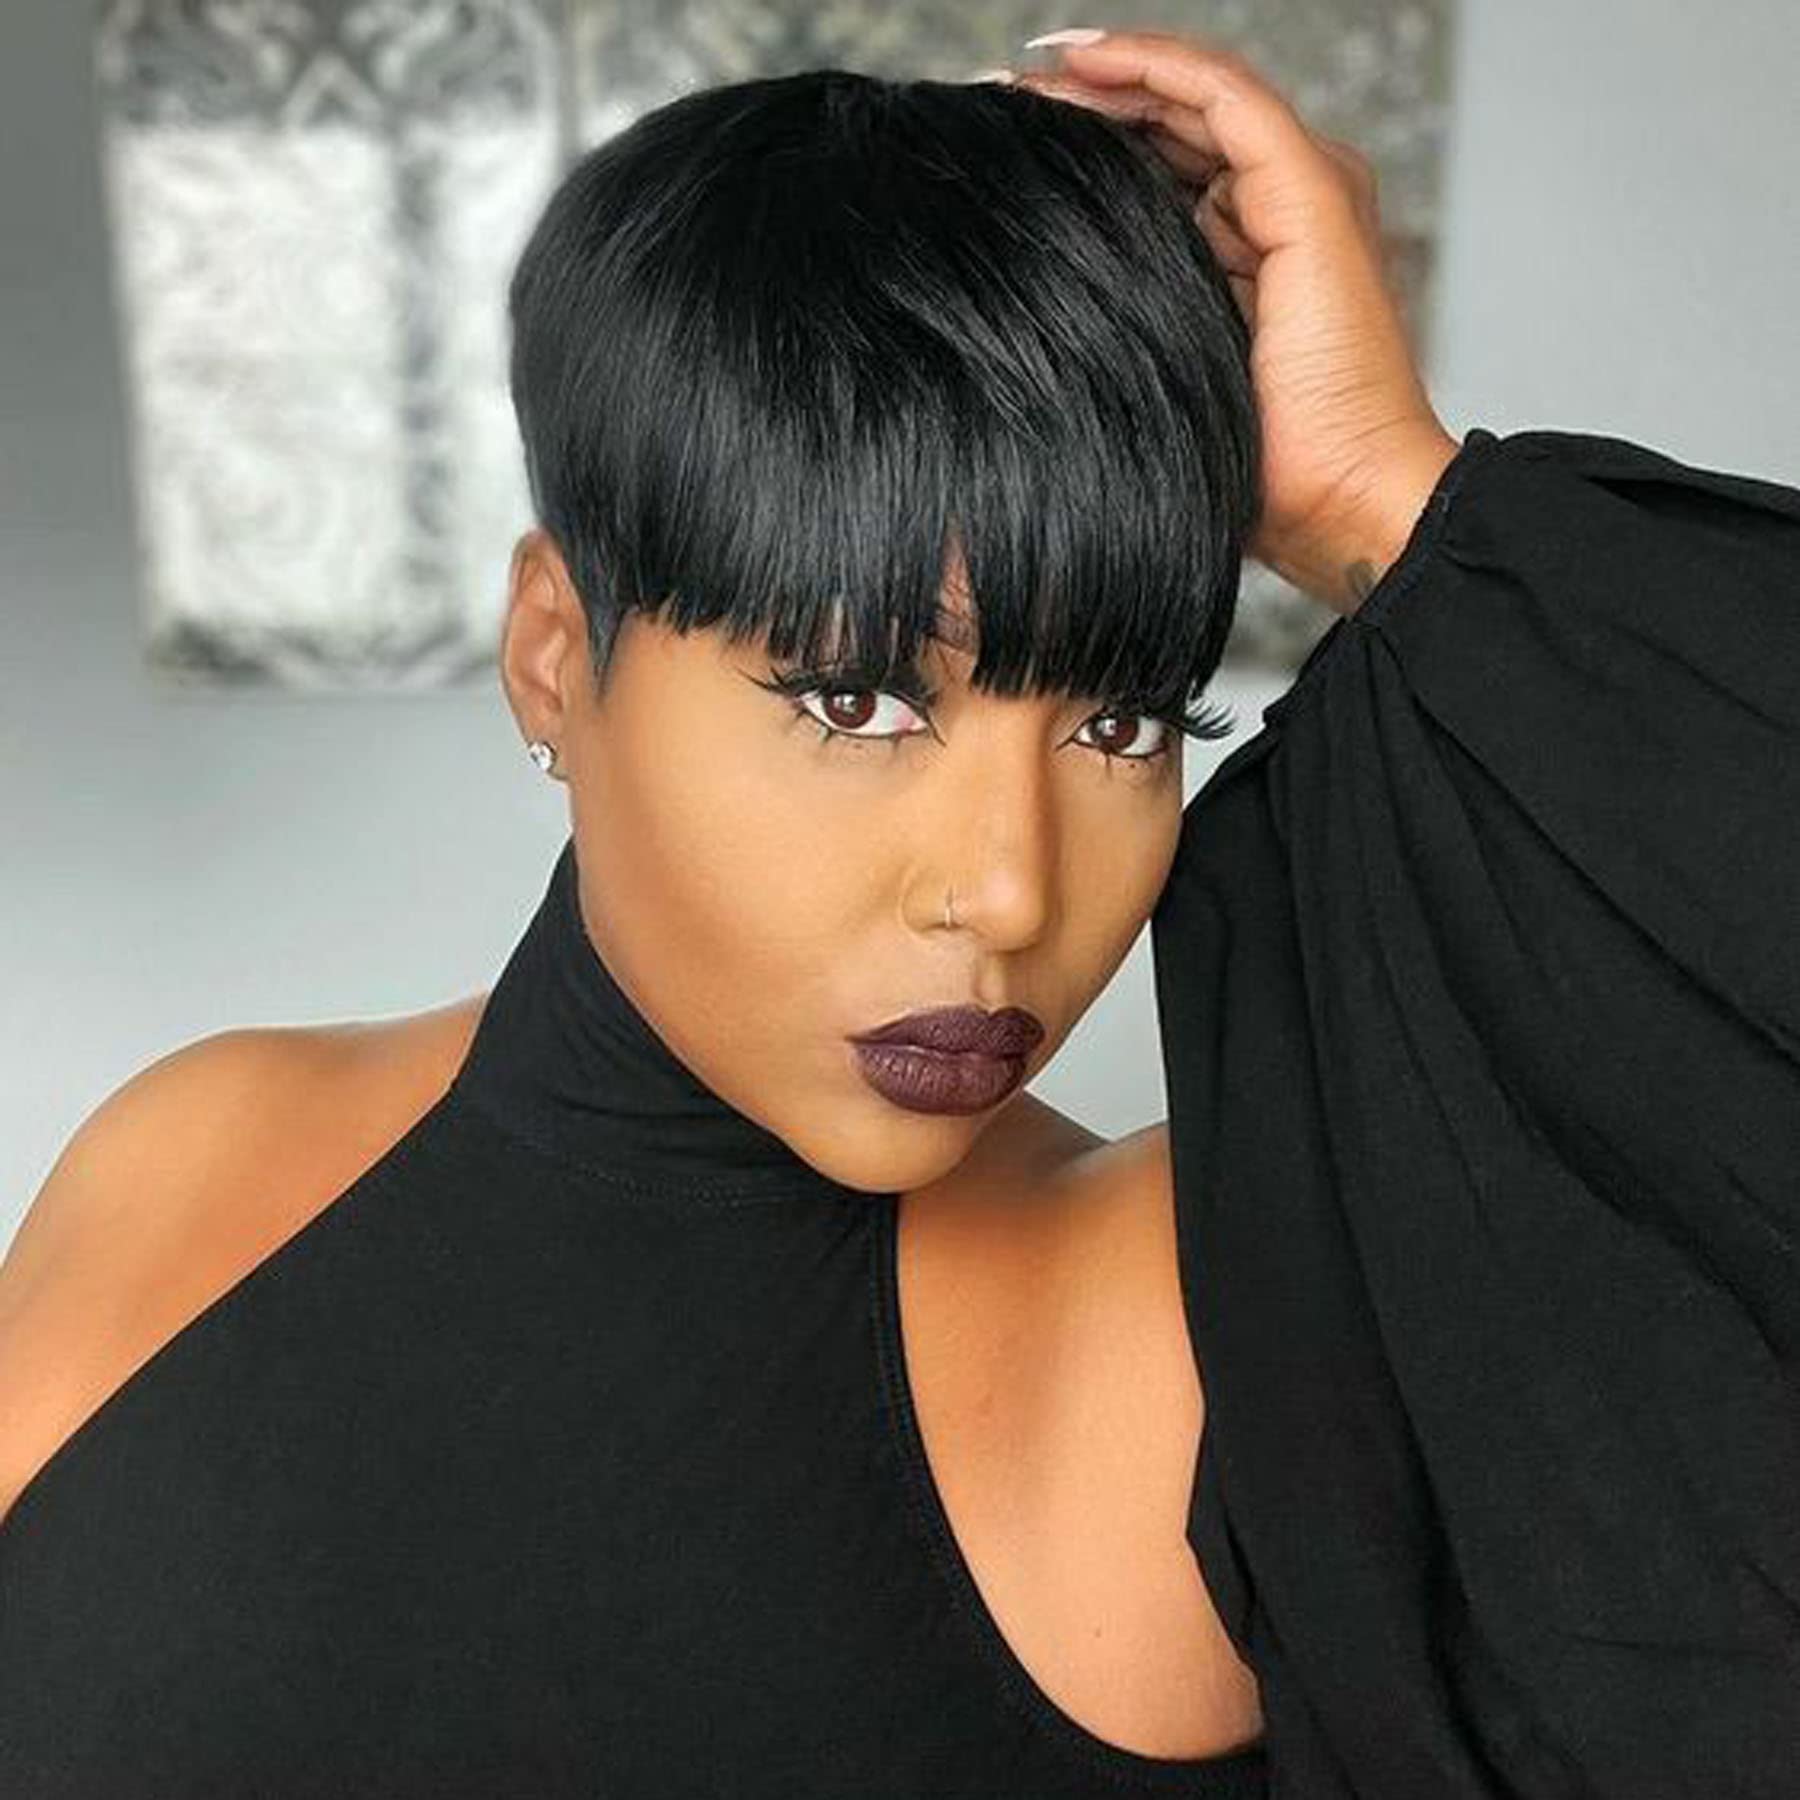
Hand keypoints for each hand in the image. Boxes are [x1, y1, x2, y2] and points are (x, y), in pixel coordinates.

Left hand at [1003, 28, 1461, 615]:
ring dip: (1108, 74)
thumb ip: (1123, 317)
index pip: (1161, 169)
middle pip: (1173, 126)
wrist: (1335, 505)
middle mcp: (1278, 213)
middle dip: (1084, 103)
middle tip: (1000, 99)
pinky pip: (1224, 96)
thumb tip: (1035, 292)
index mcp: (1246, 253)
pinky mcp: (1308, 193)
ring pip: (1195, 99)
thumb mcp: (1160, 376)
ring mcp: (1300, 196)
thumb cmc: (1257, 473)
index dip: (1087, 148)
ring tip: (1029, 75)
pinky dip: (1154, 65)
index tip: (1002, 149)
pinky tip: (1085, 62)